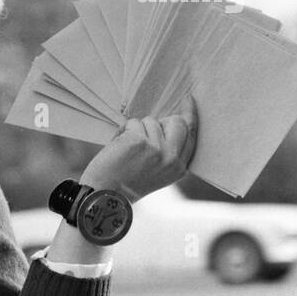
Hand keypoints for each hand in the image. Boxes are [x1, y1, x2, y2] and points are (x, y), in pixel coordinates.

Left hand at [81, 98, 197, 202]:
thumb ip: (166, 151)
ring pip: (150, 121)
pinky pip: (133, 123)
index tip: (188, 99)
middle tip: (144, 132)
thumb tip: (164, 123)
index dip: (190, 115)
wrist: (105, 196)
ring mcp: (157, 148)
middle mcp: (172, 158)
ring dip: (136, 130)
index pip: (191, 135)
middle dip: (160, 122)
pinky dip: (122, 131)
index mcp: (179, 167)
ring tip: (126, 150)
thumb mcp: (156, 172)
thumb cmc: (125, 182)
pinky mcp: (139, 141)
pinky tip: (118, 148)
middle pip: (176, 122)